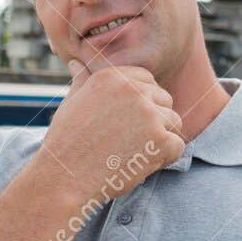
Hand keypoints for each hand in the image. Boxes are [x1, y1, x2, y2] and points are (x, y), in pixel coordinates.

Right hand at [36, 59, 183, 205]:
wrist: (64, 177)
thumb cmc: (65, 142)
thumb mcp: (71, 103)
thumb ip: (82, 81)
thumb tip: (75, 62)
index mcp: (112, 76)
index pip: (147, 80)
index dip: (143, 102)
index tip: (127, 122)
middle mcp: (133, 90)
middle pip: (164, 100)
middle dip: (154, 120)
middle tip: (127, 142)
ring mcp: (149, 114)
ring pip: (174, 122)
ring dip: (160, 139)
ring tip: (132, 153)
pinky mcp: (160, 140)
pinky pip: (177, 146)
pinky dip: (164, 159)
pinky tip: (139, 164)